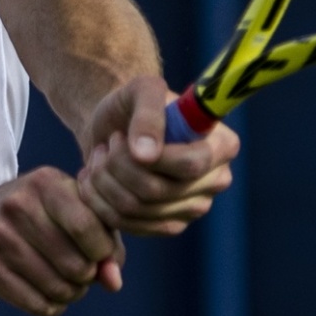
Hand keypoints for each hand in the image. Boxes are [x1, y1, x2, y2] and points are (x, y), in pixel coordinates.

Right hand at [0, 166, 124, 315]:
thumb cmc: (40, 218)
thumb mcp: (74, 213)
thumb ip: (106, 242)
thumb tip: (114, 282)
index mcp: (45, 182)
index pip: (86, 226)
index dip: (102, 251)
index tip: (100, 255)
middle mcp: (17, 204)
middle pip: (74, 263)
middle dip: (88, 277)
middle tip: (83, 273)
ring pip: (57, 288)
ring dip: (71, 294)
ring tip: (68, 284)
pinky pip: (36, 304)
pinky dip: (51, 307)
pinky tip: (49, 296)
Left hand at [77, 74, 239, 236]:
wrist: (114, 127)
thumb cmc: (133, 103)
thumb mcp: (140, 90)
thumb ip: (148, 113)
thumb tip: (146, 155)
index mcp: (222, 145)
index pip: (192, 165)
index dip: (152, 157)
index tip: (121, 138)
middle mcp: (216, 181)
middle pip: (158, 191)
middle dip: (117, 165)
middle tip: (107, 144)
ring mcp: (193, 208)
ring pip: (136, 208)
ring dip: (104, 180)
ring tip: (98, 158)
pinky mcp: (168, 226)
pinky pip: (126, 224)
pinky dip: (99, 200)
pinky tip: (93, 178)